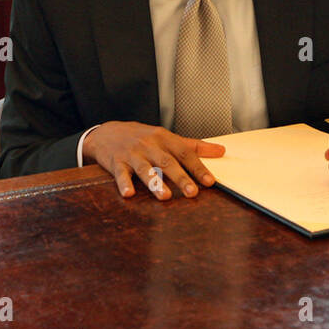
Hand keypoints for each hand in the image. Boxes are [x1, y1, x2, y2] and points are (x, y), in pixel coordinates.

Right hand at [82, 121, 225, 199]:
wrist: (107, 132)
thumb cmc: (141, 137)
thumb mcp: (167, 137)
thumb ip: (194, 146)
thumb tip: (221, 151)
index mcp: (164, 138)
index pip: (185, 153)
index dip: (198, 167)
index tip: (210, 181)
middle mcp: (149, 145)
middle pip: (167, 162)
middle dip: (180, 178)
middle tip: (192, 193)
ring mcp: (132, 154)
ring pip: (145, 169)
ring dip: (155, 183)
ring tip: (164, 196)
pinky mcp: (116, 162)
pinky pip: (120, 174)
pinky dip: (124, 184)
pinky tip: (129, 194)